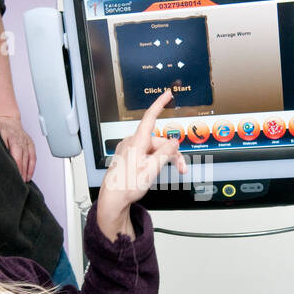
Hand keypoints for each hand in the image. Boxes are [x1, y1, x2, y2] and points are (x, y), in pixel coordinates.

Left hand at [0, 114, 35, 180]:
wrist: (8, 118)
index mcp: (12, 138)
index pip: (16, 156)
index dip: (16, 167)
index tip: (15, 177)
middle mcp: (21, 140)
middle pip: (23, 159)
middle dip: (22, 172)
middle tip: (19, 183)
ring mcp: (27, 142)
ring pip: (29, 159)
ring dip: (27, 171)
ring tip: (24, 181)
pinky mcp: (30, 144)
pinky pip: (33, 156)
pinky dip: (32, 166)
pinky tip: (29, 175)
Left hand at [97, 89, 186, 241]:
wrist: (113, 198)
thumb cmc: (127, 185)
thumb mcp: (152, 170)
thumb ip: (165, 153)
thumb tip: (174, 141)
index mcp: (137, 142)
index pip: (150, 118)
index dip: (160, 104)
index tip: (167, 95)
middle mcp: (132, 142)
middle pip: (159, 141)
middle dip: (171, 153)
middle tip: (180, 167)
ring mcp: (129, 149)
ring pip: (154, 148)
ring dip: (164, 158)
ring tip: (169, 172)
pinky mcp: (128, 155)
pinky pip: (146, 152)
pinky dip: (154, 159)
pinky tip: (154, 170)